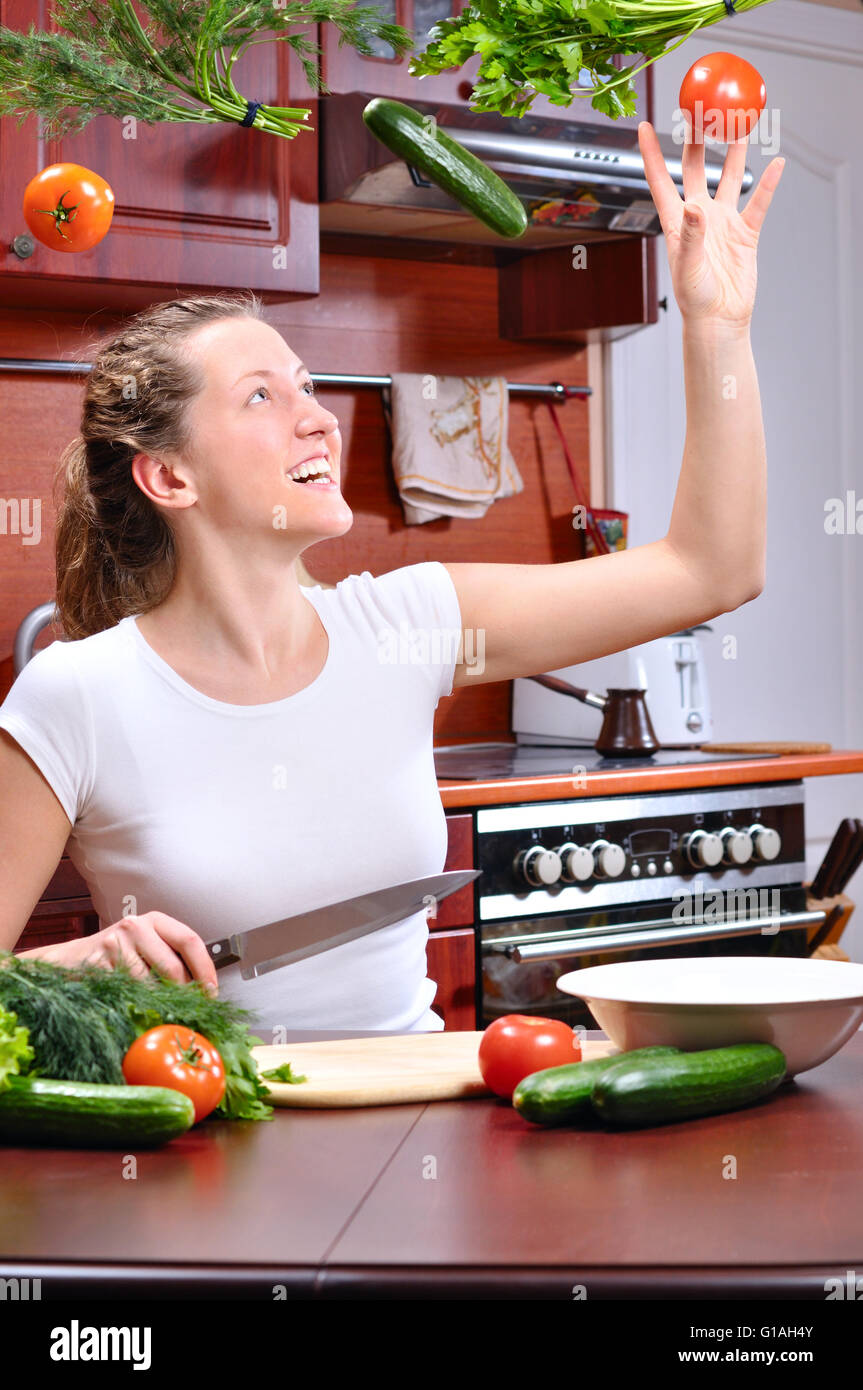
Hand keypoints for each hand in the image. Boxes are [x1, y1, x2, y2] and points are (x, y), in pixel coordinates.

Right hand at [21, 911, 218, 994]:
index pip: (190, 940)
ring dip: (158, 1004)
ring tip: (158, 1010)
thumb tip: (203, 989)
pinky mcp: (98, 962)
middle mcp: (136, 926)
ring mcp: (114, 942)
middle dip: (184, 995)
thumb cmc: (117, 956)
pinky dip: (136, 1005)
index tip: (211, 992)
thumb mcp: (147, 948)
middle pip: (173, 968)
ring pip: (149, 985)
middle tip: (189, 1011)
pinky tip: (134, 1005)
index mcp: (155, 920)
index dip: (205, 970)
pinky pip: (127, 992)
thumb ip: (172, 959)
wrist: (71, 960)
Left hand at [637, 121, 784, 332]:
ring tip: (739, 123)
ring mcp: (722, 222)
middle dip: (698, 138)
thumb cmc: (694, 299)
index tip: (642, 126)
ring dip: (735, 152)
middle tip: (702, 109)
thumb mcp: (688, 265)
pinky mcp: (745, 234)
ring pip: (730, 177)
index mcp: (676, 220)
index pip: (660, 179)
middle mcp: (698, 215)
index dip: (650, 153)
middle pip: (697, 167)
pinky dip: (768, 184)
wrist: (718, 319)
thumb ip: (691, 235)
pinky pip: (758, 203)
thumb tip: (695, 207)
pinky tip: (777, 164)